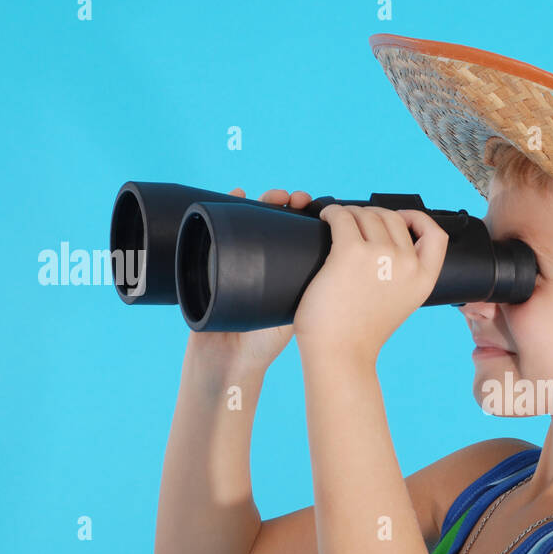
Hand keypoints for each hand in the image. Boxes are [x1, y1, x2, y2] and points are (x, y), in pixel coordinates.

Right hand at [186, 187, 311, 369]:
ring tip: (275, 195)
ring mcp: (240, 260)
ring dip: (264, 201)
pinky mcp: (215, 260)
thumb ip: (309, 298)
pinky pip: (223, 226)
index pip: (301, 235)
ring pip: (253, 220)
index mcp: (288, 273)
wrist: (226, 361)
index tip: (320, 209)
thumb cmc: (261, 345)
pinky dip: (230, 206)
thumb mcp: (293, 317)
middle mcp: (265, 263)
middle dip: (288, 205)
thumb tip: (337, 270)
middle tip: (298, 199)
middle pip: (278, 222)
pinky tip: (238, 192)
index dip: (309, 219)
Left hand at [292, 204, 448, 364]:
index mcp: (424, 278)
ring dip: (350, 213)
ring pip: (366, 214)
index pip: (436, 234)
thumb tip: (389, 242)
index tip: (400, 219)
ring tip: (337, 222)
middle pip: (394, 218)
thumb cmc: (361, 331)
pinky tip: (326, 217)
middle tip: (355, 225)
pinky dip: (332, 212)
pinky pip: (342, 217)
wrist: (341, 353)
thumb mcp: (401, 302)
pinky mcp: (350, 252)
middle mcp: (407, 264)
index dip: (418, 219)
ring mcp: (380, 255)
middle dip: (373, 216)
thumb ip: (405, 276)